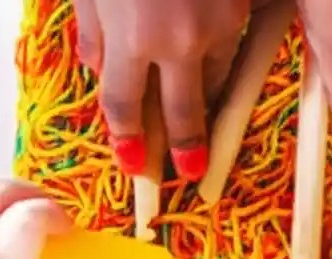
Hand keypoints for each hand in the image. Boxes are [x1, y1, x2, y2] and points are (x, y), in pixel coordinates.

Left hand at [74, 0, 252, 178]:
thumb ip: (92, 30)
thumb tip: (99, 68)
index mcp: (132, 36)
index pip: (125, 103)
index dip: (127, 136)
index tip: (132, 161)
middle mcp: (179, 41)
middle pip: (181, 110)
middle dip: (184, 145)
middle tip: (189, 169)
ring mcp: (216, 25)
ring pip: (214, 79)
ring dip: (203, 96)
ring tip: (197, 105)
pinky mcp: (239, 8)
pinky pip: (228, 46)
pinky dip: (216, 54)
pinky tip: (204, 51)